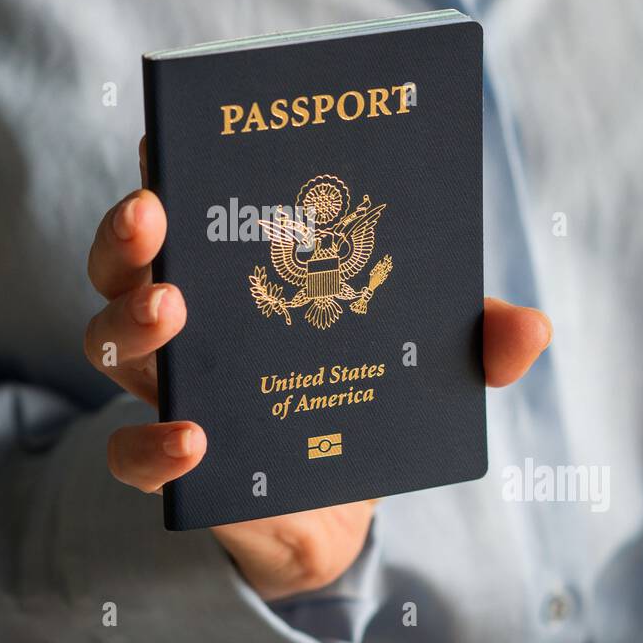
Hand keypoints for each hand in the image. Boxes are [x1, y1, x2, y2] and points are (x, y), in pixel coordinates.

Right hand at [84, 138, 551, 601]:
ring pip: (111, 345)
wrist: (337, 506)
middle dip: (130, 233)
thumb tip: (530, 328)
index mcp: (232, 278)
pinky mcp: (176, 468)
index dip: (167, 173)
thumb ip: (475, 340)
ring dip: (134, 321)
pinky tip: (192, 439)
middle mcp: (184, 327)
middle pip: (123, 267)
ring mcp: (171, 392)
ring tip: (171, 309)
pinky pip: (129, 457)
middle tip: (155, 209)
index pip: (184, 215)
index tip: (171, 136)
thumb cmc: (358, 397)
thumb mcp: (425, 358)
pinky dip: (149, 446)